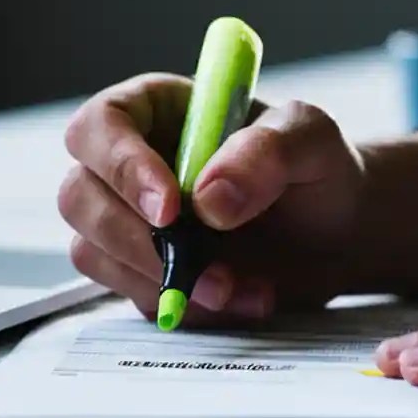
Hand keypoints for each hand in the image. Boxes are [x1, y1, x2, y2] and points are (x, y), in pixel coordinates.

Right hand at [59, 73, 366, 325]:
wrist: (338, 236)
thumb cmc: (319, 171)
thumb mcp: (312, 141)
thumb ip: (267, 153)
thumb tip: (209, 196)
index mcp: (157, 109)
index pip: (101, 125)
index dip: (121, 165)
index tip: (169, 209)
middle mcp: (130, 163)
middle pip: (80, 195)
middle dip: (137, 240)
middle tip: (207, 265)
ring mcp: (129, 221)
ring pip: (94, 252)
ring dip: (161, 281)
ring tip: (239, 286)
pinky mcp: (143, 271)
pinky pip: (133, 295)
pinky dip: (185, 307)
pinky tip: (242, 297)